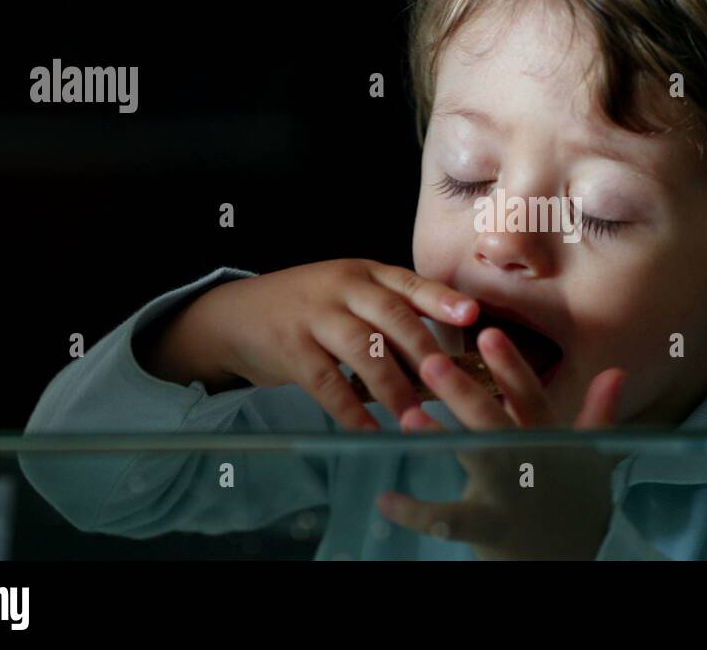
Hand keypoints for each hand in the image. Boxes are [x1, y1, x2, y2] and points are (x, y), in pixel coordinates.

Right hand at [144, 260, 478, 430]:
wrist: (236, 315)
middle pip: (391, 316)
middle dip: (424, 351)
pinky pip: (326, 382)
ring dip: (392, 387)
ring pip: (363, 349)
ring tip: (415, 418)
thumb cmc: (309, 310)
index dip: (441, 298)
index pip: (409, 283)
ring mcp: (315, 315)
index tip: (471, 314)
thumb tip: (449, 348)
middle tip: (451, 384)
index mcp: (365, 274)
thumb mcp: (349, 295)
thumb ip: (391, 311)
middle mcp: (343, 288)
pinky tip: (369, 432)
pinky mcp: (290, 347)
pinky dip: (349, 410)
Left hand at [376, 327, 627, 559]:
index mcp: (550, 439)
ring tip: (410, 418)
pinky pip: (449, 520)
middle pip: (494, 421)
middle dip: (465, 391)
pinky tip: (387, 500)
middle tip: (431, 361)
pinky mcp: (489, 527)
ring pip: (475, 462)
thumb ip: (598, 412)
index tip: (487, 334)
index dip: (511, 366)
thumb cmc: (578, 500)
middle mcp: (529, 461)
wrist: (577, 561)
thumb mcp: (592, 455)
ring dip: (442, 439)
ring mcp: (509, 495)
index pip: (531, 396)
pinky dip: (417, 513)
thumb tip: (616, 372)